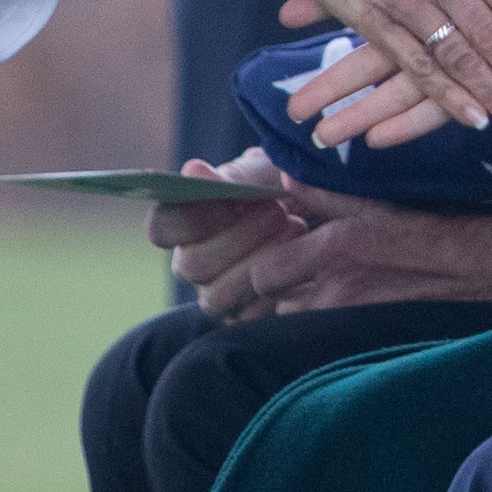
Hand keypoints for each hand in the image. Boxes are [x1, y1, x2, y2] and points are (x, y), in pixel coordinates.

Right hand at [153, 157, 311, 319]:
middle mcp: (194, 262)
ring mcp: (218, 294)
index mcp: (186, 222)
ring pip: (218, 296)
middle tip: (276, 212)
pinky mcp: (247, 318)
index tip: (229, 200)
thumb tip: (193, 172)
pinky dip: (280, 288)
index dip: (189, 217)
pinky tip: (304, 261)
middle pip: (190, 265)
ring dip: (260, 261)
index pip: (162, 227)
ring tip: (295, 229)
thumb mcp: (267, 174)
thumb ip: (235, 177)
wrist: (329, 213)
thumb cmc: (286, 187)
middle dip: (236, 238)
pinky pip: (251, 317)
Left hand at [205, 184, 491, 317]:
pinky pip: (320, 334)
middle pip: (271, 303)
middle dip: (267, 290)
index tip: (265, 254)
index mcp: (332, 248)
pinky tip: (327, 305)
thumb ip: (322, 190)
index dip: (257, 265)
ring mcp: (350, 315)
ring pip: (293, 321)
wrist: (479, 265)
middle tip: (274, 273)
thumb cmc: (429, 225)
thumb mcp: (373, 199)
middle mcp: (335, 288)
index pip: (263, 271)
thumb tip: (281, 177)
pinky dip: (314, 322)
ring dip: (290, 307)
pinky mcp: (365, 330)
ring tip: (300, 288)